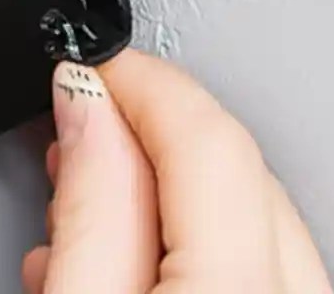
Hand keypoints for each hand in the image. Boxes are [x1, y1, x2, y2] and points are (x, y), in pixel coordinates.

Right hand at [23, 51, 331, 292]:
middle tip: (72, 124)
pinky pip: (260, 261)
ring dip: (166, 185)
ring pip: (250, 209)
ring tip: (86, 202)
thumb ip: (87, 207)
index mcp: (235, 287)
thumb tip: (84, 102)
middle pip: (232, 165)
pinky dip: (195, 239)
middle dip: (144, 130)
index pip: (203, 135)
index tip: (85, 63)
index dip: (136, 80)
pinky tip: (129, 257)